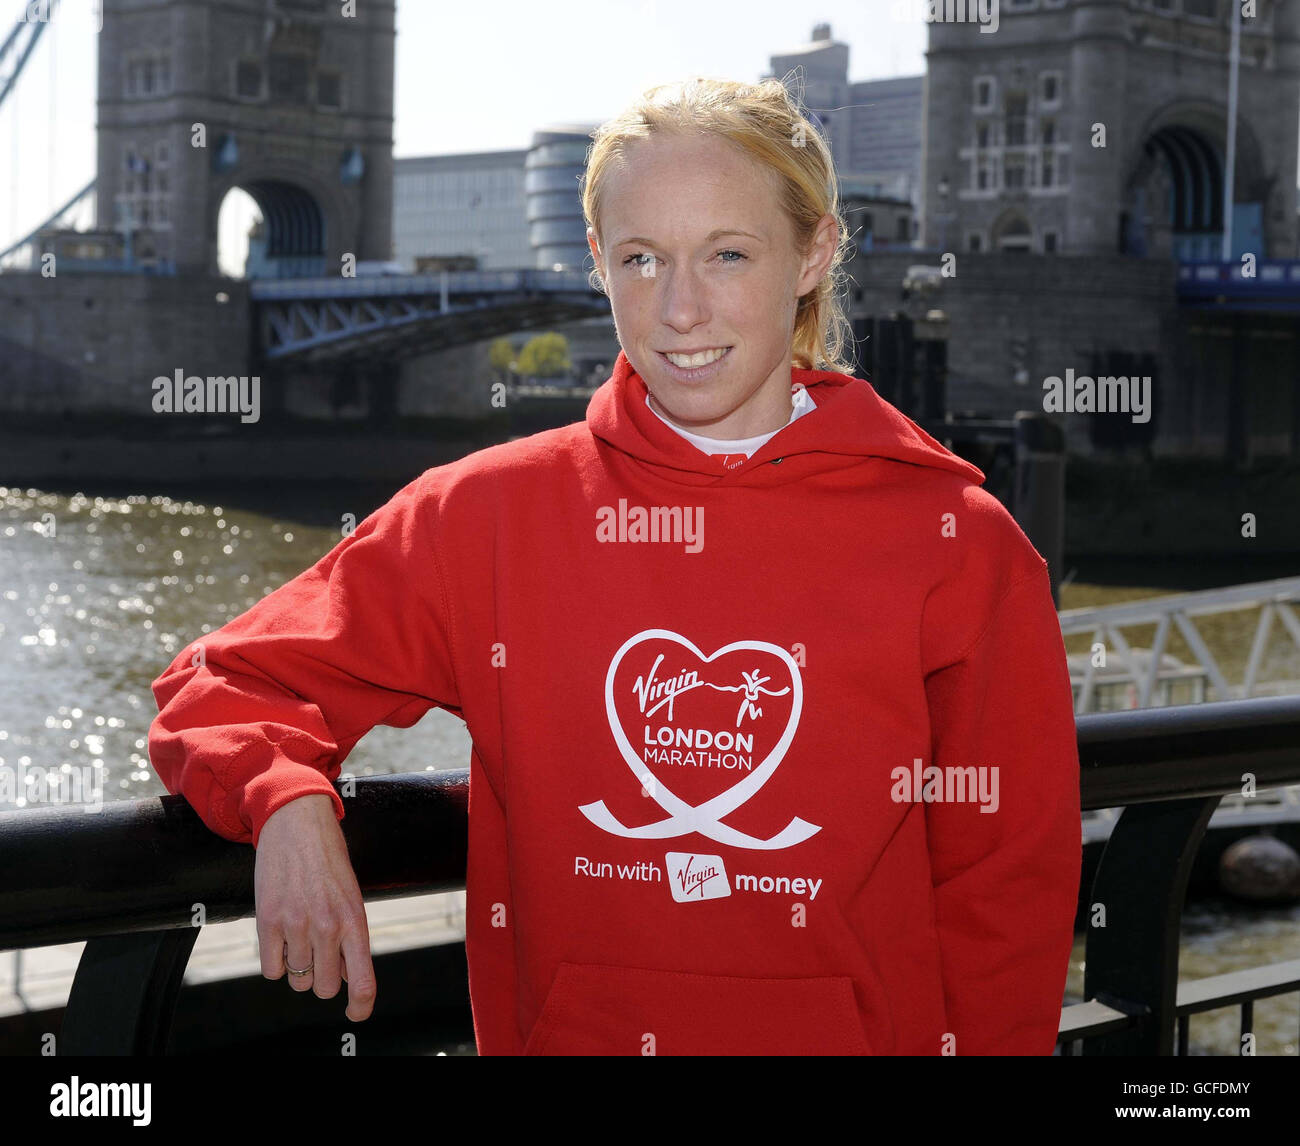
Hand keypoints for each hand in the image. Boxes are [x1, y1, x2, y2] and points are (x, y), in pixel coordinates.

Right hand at [254, 794, 376, 1021]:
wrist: (297, 824)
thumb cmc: (328, 860)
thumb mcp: (351, 896)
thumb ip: (350, 935)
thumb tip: (346, 976)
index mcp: (355, 920)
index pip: (363, 980)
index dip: (361, 1005)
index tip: (356, 1014)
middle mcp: (327, 926)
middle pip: (324, 988)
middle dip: (323, 977)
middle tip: (320, 952)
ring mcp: (296, 925)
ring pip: (297, 979)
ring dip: (298, 966)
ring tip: (300, 933)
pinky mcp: (267, 921)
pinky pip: (271, 969)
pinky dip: (275, 961)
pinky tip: (281, 936)